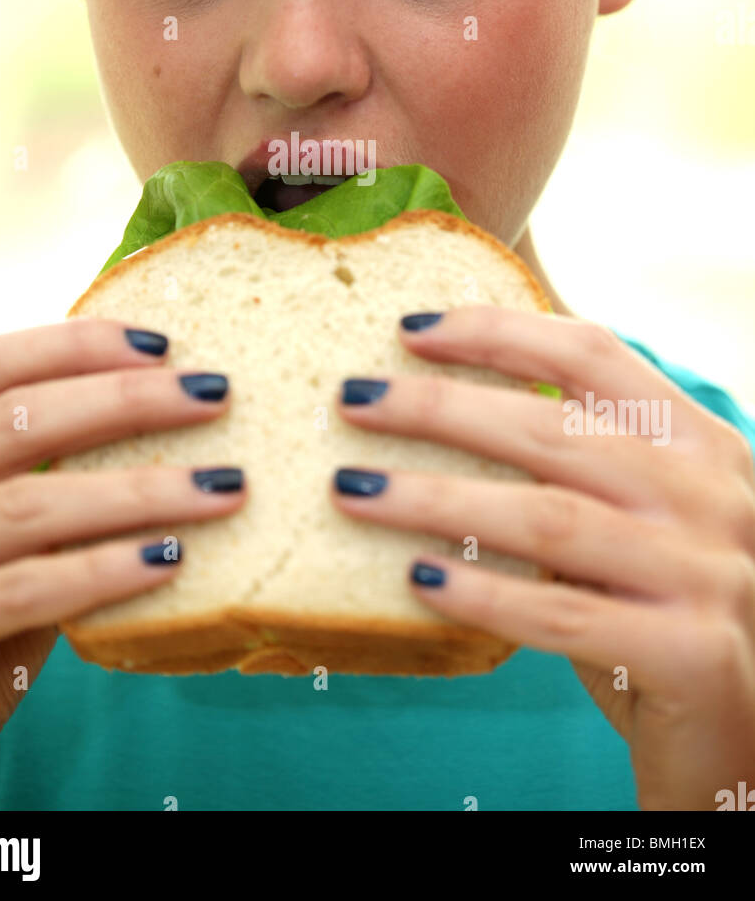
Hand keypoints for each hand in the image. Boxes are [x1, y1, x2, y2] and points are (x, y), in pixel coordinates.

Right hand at [0, 318, 244, 809]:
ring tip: (222, 485)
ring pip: (29, 503)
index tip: (161, 344)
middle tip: (214, 393)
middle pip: (17, 418)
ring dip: (139, 489)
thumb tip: (166, 445)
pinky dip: (104, 571)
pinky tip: (170, 561)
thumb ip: (42, 497)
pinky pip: (23, 591)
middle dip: (126, 398)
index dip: (75, 344)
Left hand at [331, 306, 754, 810]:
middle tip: (354, 400)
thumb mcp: (634, 519)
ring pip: (548, 518)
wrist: (744, 738)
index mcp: (697, 442)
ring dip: (437, 499)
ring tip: (354, 489)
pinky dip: (485, 593)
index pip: (591, 355)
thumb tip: (432, 413)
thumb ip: (571, 468)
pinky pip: (564, 615)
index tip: (408, 330)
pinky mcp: (692, 652)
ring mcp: (710, 572)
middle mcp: (712, 494)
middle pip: (554, 428)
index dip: (497, 332)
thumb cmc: (660, 611)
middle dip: (441, 408)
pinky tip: (417, 580)